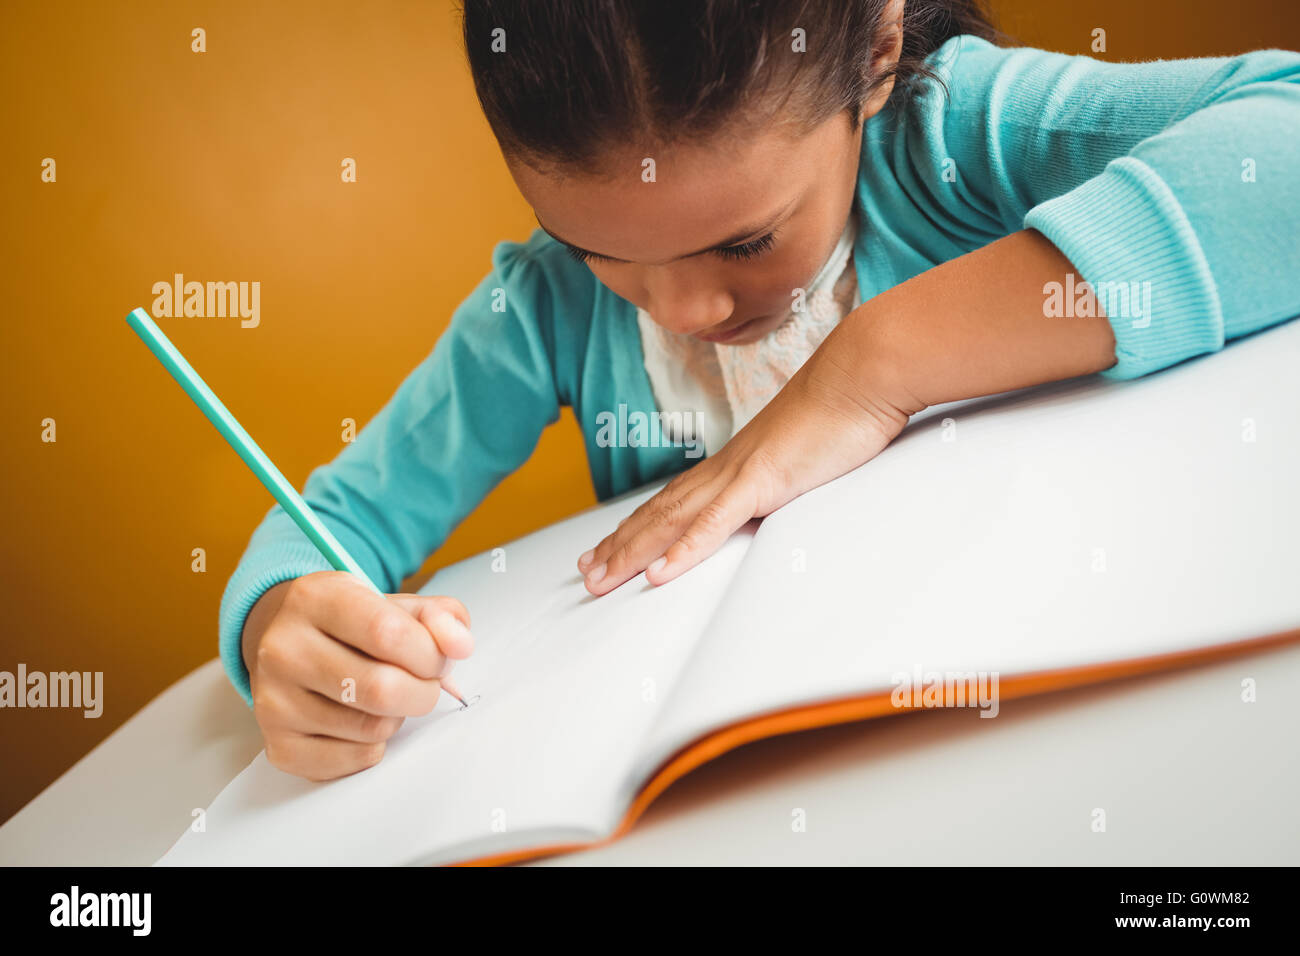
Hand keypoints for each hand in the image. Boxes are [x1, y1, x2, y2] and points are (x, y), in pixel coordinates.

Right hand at [241, 571, 473, 779]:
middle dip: (422, 691)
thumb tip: (460, 646)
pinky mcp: (278, 745)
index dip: (431, 654)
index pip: (389, 633)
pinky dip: (374, 746)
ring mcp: (274, 700)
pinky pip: (354, 759)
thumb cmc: (349, 624)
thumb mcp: (392, 603)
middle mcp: (284, 648)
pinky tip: (361, 720)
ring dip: (397, 717)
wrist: (284, 643)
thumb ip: (438, 618)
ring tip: (383, 696)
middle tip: (422, 683)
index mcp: (315, 599)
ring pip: (371, 729)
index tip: (438, 659)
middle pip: (382, 689)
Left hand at [576, 314, 919, 594]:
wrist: (863, 372)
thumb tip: (787, 487)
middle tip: (587, 575)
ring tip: (600, 579)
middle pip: (658, 513)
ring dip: (632, 552)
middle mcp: (726, 467)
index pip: (674, 501)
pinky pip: (715, 523)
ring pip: (671, 520)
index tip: (610, 549)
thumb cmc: (845, 408)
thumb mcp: (810, 453)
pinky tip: (659, 574)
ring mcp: (740, 473)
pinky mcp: (763, 481)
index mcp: (735, 463)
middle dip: (619, 547)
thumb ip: (790, 474)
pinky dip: (684, 550)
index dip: (638, 527)